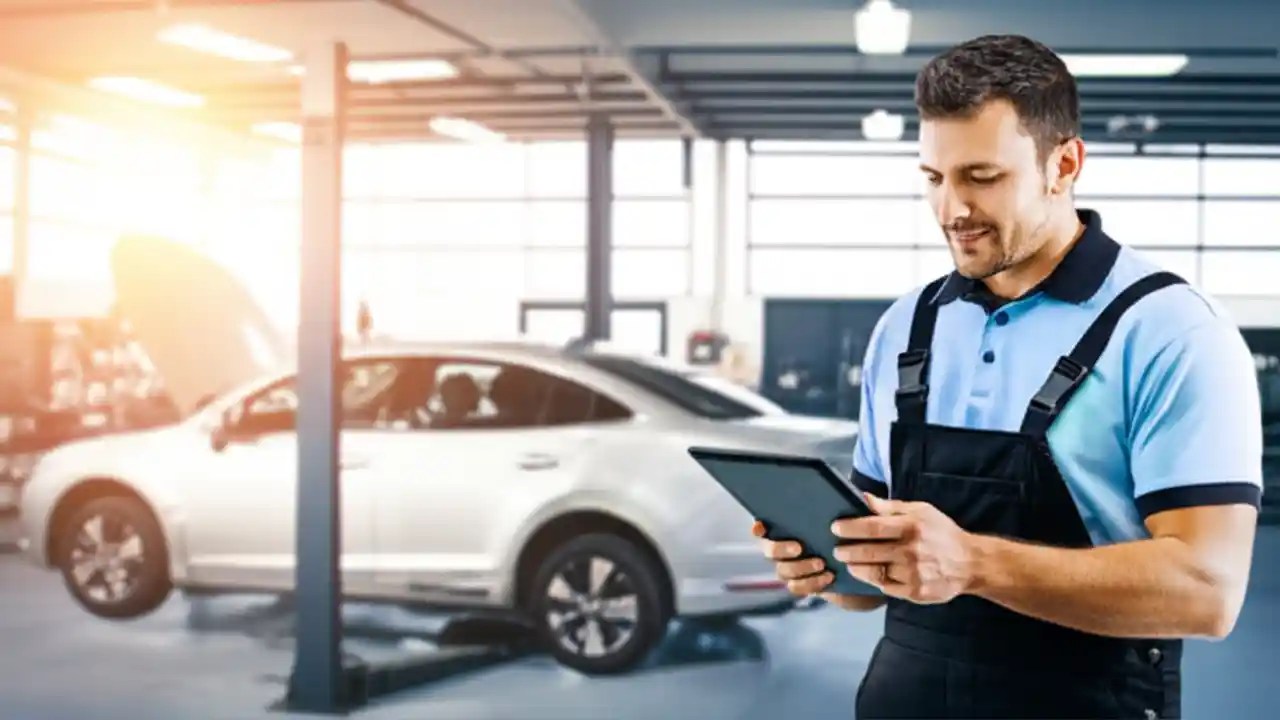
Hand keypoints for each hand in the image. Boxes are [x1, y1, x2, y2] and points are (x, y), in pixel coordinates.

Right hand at [751, 520, 885, 610]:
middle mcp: (783, 547)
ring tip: (821, 563)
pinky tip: (828, 577)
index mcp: (788, 527)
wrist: (863, 564)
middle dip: (780, 548)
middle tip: (799, 547)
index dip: (758, 527)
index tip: (762, 526)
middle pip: (769, 550)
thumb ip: (854, 507)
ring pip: (783, 571)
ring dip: (800, 568)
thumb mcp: (854, 518)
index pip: (763, 526)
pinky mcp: (803, 584)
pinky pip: (798, 587)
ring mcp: (792, 567)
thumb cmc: (852, 534)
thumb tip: (864, 497)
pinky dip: (811, 583)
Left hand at [831, 494, 975, 604]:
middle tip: (836, 550)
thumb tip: (863, 497)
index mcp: (912, 527)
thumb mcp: (920, 511)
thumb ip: (890, 507)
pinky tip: (866, 575)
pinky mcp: (915, 592)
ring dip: (856, 568)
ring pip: (874, 572)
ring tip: (848, 563)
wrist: (970, 563)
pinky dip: (873, 581)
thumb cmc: (941, 533)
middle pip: (869, 551)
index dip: (850, 528)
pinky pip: (886, 587)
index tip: (835, 528)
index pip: (873, 526)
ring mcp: (913, 574)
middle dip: (847, 551)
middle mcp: (912, 551)